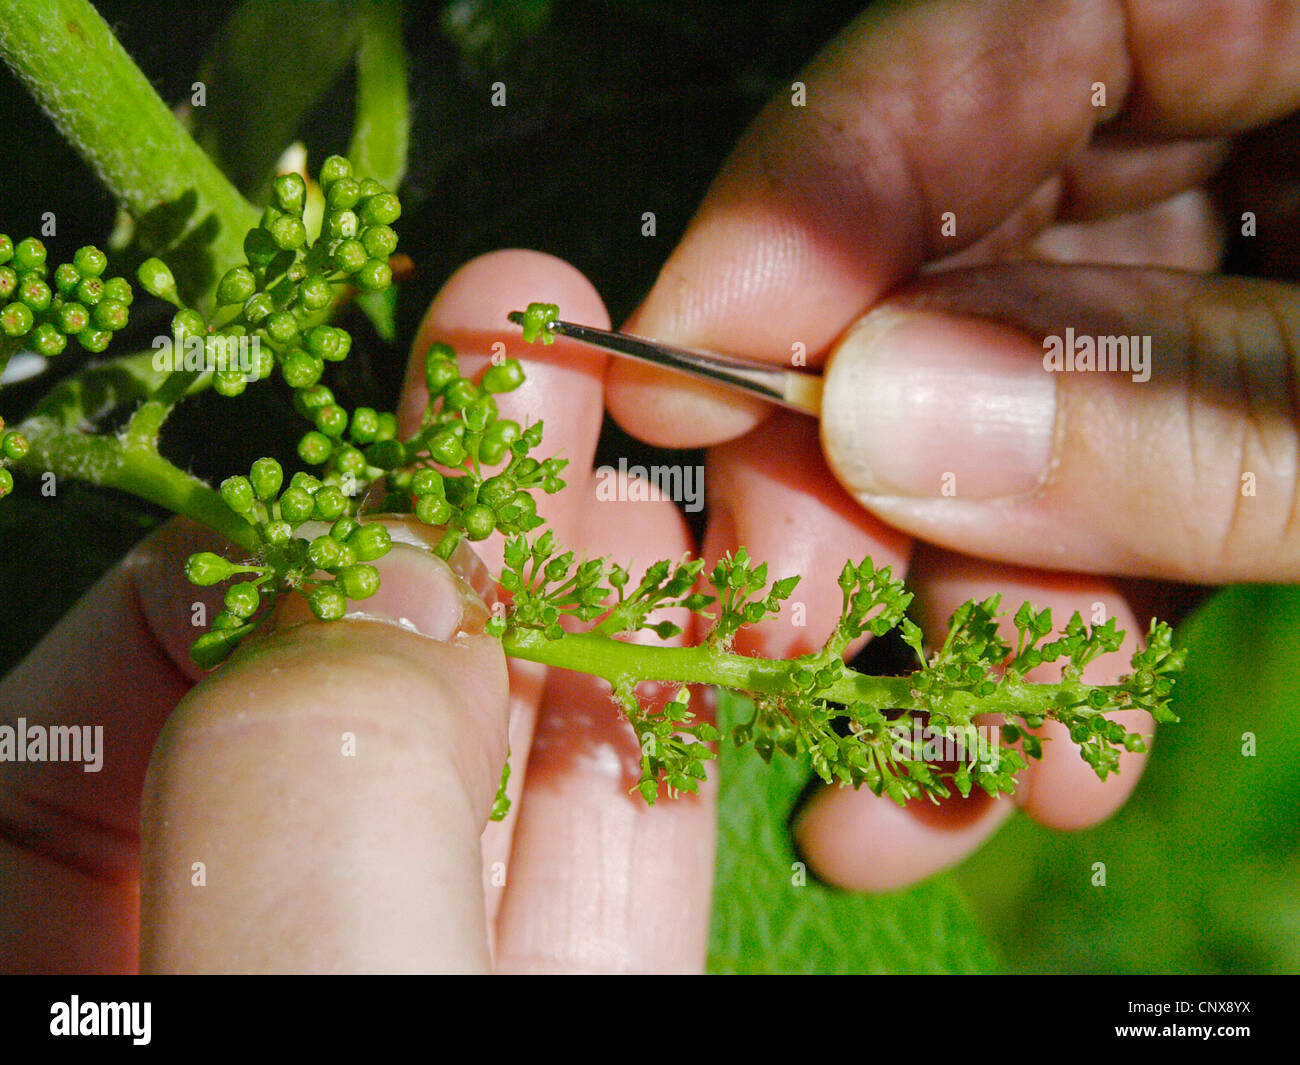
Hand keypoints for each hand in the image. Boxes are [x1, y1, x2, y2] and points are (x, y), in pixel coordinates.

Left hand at [0, 251, 712, 973]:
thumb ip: (316, 760)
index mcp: (51, 916)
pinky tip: (701, 627)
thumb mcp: (278, 964)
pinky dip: (655, 752)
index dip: (307, 508)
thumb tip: (417, 567)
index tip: (439, 390)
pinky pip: (602, 879)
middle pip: (358, 680)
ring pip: (500, 771)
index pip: (156, 645)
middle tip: (543, 342)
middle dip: (469, 511)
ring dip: (587, 606)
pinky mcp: (552, 1014)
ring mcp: (409, 975)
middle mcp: (237, 922)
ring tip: (651, 453)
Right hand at [604, 0, 1299, 888]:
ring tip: (913, 788)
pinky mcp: (1216, 393)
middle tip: (781, 643)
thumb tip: (879, 420)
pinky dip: (1066, 630)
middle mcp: (1208, 130)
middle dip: (856, 489)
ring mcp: (1207, 267)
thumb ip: (1180, 405)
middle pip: (951, 275)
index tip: (670, 383)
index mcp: (1255, 8)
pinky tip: (1039, 755)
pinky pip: (1107, 496)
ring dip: (957, 623)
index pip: (972, 61)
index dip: (801, 218)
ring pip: (1008, 427)